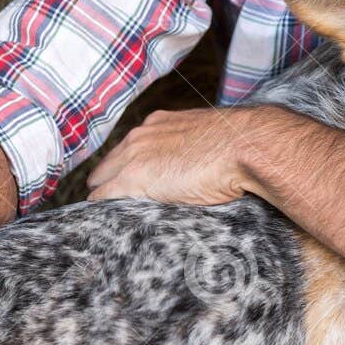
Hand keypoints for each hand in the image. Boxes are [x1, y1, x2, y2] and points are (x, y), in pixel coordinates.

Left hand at [85, 106, 273, 206]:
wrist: (244, 146)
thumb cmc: (238, 147)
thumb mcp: (209, 140)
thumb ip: (194, 148)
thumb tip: (200, 163)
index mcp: (159, 124)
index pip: (130, 147)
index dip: (128, 167)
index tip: (134, 183)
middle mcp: (141, 135)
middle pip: (109, 162)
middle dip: (109, 181)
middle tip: (113, 202)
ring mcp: (134, 155)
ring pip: (100, 178)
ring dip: (104, 195)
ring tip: (106, 215)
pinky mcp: (132, 178)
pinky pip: (102, 196)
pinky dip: (102, 208)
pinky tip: (104, 221)